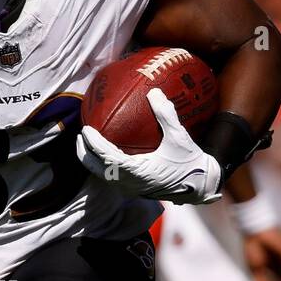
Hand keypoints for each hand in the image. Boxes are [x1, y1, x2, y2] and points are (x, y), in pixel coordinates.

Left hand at [77, 88, 222, 204]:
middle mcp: (130, 183)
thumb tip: (154, 92)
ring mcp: (131, 188)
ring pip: (102, 175)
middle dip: (85, 153)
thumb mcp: (179, 137)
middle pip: (97, 169)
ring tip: (87, 143)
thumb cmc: (189, 162)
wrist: (200, 185)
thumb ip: (166, 115)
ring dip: (92, 160)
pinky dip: (103, 164)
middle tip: (81, 135)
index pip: (107, 158)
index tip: (86, 130)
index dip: (94, 144)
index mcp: (138, 172)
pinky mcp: (134, 188)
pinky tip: (104, 152)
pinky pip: (112, 176)